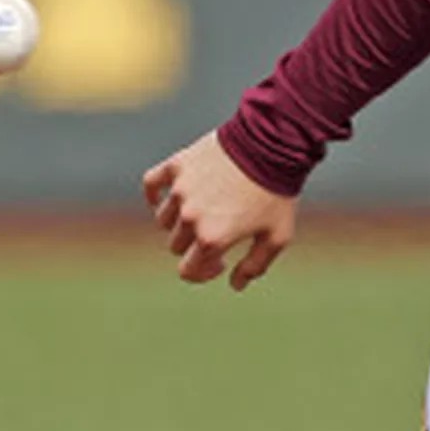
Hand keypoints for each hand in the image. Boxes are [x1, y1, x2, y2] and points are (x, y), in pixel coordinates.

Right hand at [141, 130, 297, 290]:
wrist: (273, 145)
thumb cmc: (277, 194)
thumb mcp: (277, 237)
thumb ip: (255, 265)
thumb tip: (235, 285)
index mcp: (212, 238)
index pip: (188, 270)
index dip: (202, 272)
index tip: (220, 262)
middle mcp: (190, 217)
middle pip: (176, 245)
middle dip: (194, 245)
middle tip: (217, 232)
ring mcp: (180, 190)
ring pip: (164, 219)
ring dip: (178, 221)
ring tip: (202, 212)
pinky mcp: (177, 166)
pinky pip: (151, 184)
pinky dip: (154, 194)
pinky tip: (168, 198)